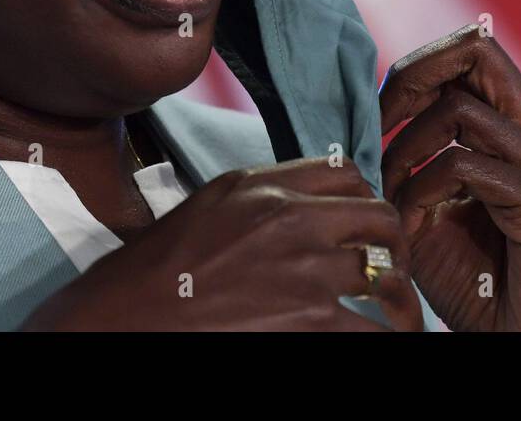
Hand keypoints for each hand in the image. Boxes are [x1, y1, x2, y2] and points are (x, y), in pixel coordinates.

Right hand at [21, 157, 423, 330]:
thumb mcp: (204, 208)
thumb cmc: (149, 273)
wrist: (118, 322)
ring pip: (388, 277)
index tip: (369, 228)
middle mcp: (290, 219)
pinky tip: (384, 344)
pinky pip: (373, 331)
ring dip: (402, 301)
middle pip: (380, 219)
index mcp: (261, 186)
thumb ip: (257, 198)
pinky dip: (386, 339)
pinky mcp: (310, 322)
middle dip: (396, 247)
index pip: (346, 176)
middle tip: (395, 273)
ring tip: (402, 320)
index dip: (367, 201)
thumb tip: (302, 207)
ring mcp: (304, 271)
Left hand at [380, 24, 520, 330]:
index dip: (418, 66)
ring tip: (392, 198)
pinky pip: (463, 165)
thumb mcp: (429, 207)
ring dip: (405, 153)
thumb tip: (362, 123)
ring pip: (458, 110)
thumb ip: (408, 161)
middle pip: (478, 49)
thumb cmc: (476, 280)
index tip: (378, 114)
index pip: (473, 51)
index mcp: (516, 128)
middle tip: (377, 129)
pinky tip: (412, 226)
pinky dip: (422, 191)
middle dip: (413, 79)